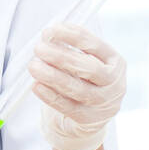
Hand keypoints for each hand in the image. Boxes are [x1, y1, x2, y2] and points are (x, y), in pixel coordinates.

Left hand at [30, 23, 125, 149]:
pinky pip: (68, 107)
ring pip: (78, 89)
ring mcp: (104, 103)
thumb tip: (48, 37)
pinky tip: (37, 86)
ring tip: (34, 66)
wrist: (90, 116)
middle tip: (38, 48)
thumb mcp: (84, 61)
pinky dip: (51, 96)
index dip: (72, 36)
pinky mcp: (89, 119)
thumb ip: (70, 48)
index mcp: (115, 62)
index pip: (95, 45)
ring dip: (53, 76)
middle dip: (61, 57)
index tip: (51, 30)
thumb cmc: (84, 80)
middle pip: (88, 68)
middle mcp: (114, 83)